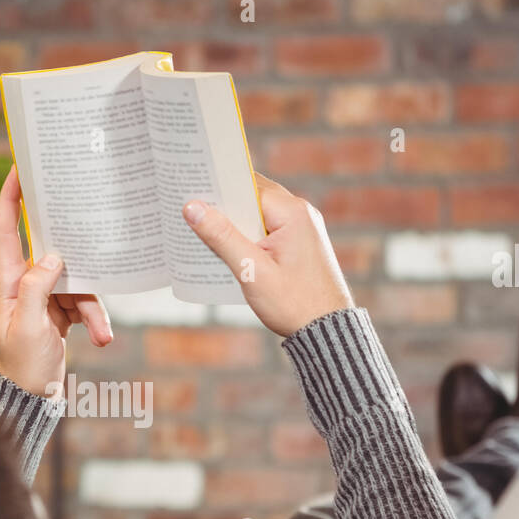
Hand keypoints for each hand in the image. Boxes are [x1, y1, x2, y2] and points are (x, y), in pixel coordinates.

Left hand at [0, 166, 111, 395]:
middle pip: (50, 250)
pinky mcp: (60, 312)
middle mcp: (24, 284)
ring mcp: (43, 298)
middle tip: (85, 214)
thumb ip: (37, 287)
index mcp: (6, 283)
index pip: (4, 230)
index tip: (19, 168)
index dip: (8, 198)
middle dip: (71, 243)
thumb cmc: (21, 365)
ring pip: (76, 282)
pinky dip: (95, 320)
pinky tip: (102, 339)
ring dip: (92, 307)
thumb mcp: (28, 326)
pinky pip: (84, 304)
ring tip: (101, 334)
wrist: (31, 399)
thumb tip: (53, 256)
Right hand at [183, 174, 353, 337]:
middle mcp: (301, 213)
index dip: (219, 189)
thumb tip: (192, 207)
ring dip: (236, 224)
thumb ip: (222, 236)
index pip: (248, 186)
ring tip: (206, 234)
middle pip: (253, 197)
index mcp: (292, 212)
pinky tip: (232, 251)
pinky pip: (269, 229)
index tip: (191, 192)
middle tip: (191, 213)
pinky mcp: (300, 244)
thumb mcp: (251, 270)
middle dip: (225, 206)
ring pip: (260, 214)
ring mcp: (303, 228)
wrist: (327, 332)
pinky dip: (250, 236)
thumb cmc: (293, 303)